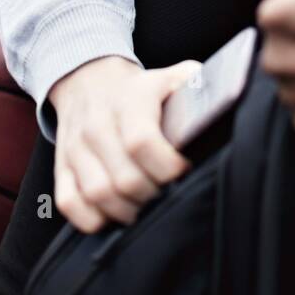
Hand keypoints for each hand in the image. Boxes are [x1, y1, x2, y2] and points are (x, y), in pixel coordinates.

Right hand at [47, 55, 199, 232]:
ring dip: (128, 212)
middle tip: (168, 194)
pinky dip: (93, 219)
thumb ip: (202, 87)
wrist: (88, 79)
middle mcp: (98, 124)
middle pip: (123, 179)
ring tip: (147, 207)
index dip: (167, 166)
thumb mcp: (174, 76)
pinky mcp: (61, 166)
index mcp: (130, 100)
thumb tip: (233, 95)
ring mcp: (75, 147)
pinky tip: (115, 213)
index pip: (142, 142)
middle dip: (153, 196)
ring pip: (98, 195)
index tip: (184, 171)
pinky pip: (70, 204)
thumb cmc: (142, 87)